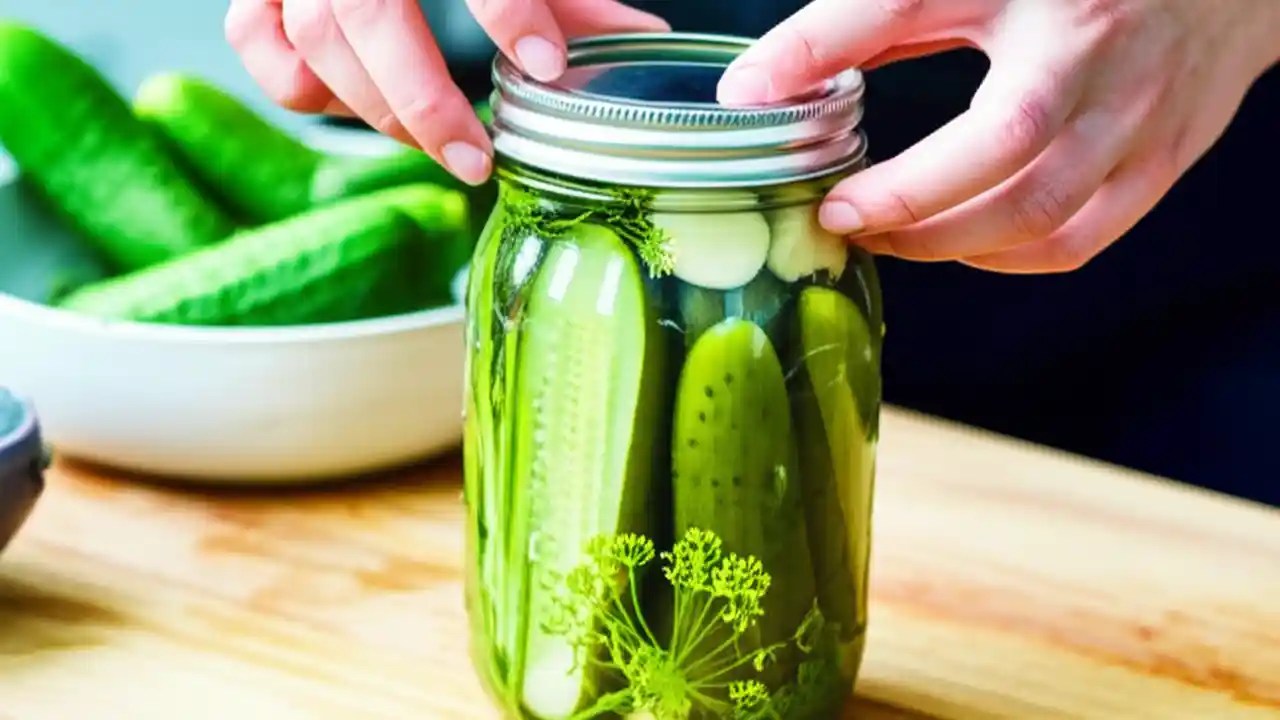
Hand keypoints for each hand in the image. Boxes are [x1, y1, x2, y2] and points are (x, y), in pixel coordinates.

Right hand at [225, 0, 668, 185]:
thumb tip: (644, 38)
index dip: (508, 10)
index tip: (546, 69)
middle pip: (366, 16)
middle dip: (424, 101)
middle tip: (477, 159)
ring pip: (316, 40)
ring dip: (379, 110)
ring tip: (440, 145)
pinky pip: (261, 46)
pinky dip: (307, 90)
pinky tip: (360, 107)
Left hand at [719, 0, 1279, 272]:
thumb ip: (862, 23)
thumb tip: (754, 91)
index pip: (931, 37)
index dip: (857, 102)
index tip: (783, 135)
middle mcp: (1100, 61)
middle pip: (1008, 161)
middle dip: (910, 205)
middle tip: (839, 217)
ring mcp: (1141, 119)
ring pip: (1041, 217)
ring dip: (948, 243)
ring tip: (885, 235)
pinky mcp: (1160, 161)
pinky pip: (1078, 240)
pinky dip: (1006, 257)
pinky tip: (958, 243)